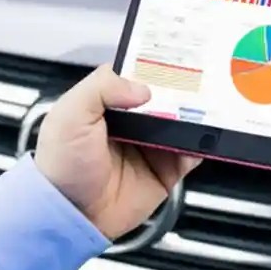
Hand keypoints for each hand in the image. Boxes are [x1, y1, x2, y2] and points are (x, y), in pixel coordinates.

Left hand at [34, 65, 199, 239]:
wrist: (70, 215)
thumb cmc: (61, 164)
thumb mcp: (70, 114)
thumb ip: (102, 88)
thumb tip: (143, 88)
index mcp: (109, 101)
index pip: (139, 73)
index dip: (157, 64)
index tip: (178, 54)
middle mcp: (134, 120)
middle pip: (168, 96)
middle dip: (185, 87)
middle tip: (202, 77)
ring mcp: (152, 145)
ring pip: (184, 122)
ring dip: (197, 115)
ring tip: (209, 105)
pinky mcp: (166, 170)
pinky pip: (191, 153)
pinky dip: (202, 145)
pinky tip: (204, 137)